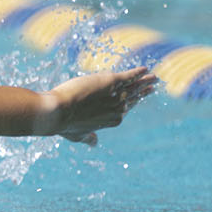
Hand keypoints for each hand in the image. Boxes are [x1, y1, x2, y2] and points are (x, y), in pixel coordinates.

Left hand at [43, 66, 157, 145]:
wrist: (58, 112)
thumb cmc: (64, 124)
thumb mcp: (77, 135)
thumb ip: (87, 138)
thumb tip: (93, 143)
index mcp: (112, 120)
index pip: (126, 109)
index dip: (132, 102)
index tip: (137, 98)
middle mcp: (117, 109)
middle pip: (133, 97)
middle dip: (143, 91)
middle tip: (152, 85)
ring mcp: (116, 95)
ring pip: (134, 86)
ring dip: (144, 80)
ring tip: (153, 77)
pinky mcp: (111, 81)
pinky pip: (128, 76)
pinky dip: (137, 73)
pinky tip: (144, 68)